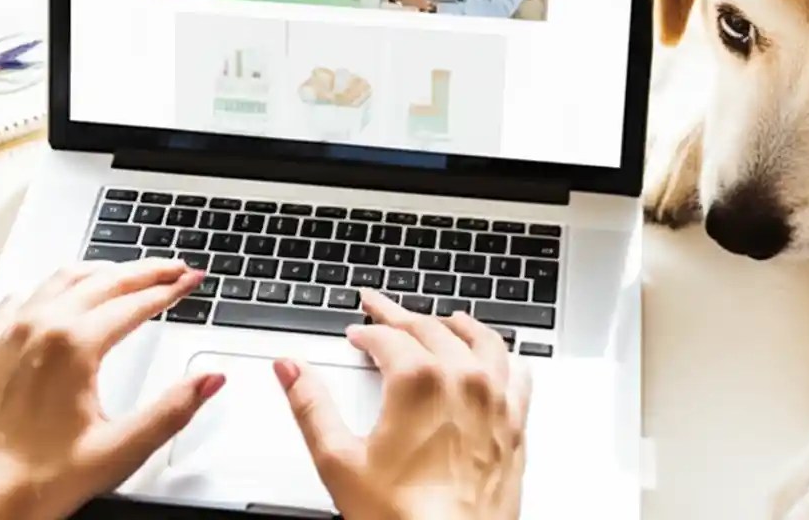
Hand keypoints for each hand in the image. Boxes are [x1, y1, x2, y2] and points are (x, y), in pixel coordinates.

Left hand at [0, 260, 224, 518]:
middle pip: (105, 280)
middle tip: (175, 269)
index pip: (136, 303)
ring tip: (130, 273)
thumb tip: (210, 379)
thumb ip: (173, 409)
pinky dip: (53, 287)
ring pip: (65, 278)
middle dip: (146, 271)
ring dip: (104, 271)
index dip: (171, 290)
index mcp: (75, 346)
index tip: (192, 281)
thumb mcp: (122, 447)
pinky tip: (63, 293)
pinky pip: (26, 297)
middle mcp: (42, 328)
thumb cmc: (44, 476)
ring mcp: (14, 333)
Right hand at [276, 290, 532, 519]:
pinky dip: (503, 357)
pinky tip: (496, 360)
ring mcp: (496, 400)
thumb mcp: (339, 461)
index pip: (388, 337)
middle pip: (432, 329)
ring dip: (457, 325)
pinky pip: (517, 374)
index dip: (367, 331)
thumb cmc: (402, 518)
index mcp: (419, 381)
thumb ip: (311, 406)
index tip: (356, 333)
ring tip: (445, 319)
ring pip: (482, 340)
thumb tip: (291, 369)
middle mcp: (464, 381)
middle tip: (383, 311)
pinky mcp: (516, 425)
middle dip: (402, 317)